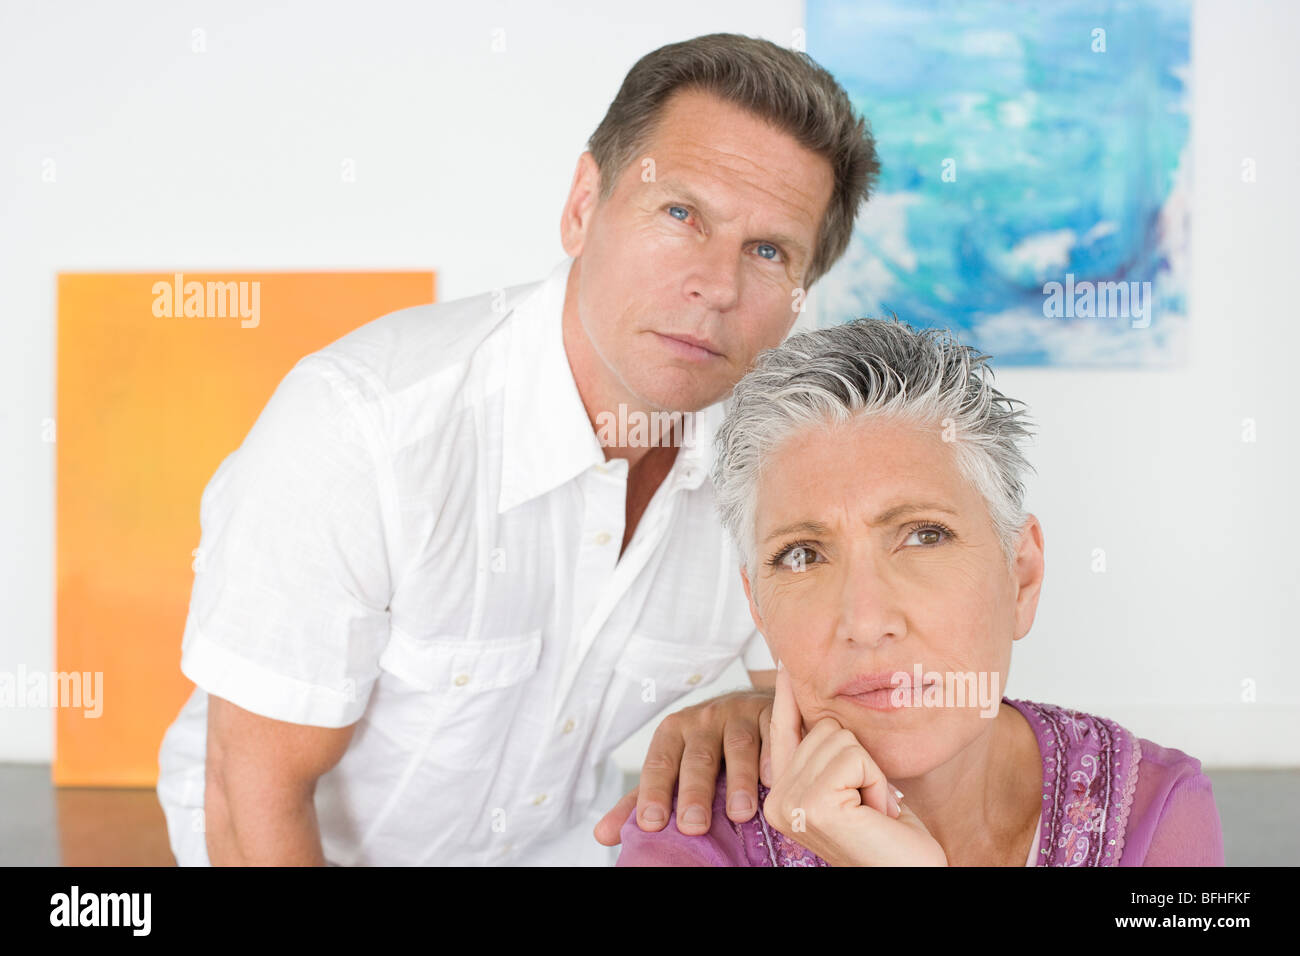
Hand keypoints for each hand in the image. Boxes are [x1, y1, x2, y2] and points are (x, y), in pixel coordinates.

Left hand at [593, 688, 774, 844]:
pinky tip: (771, 781)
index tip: (651, 823)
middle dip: (694, 793)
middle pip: (697, 757)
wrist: (749, 706)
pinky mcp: (769, 712)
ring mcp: (738, 714)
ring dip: (739, 780)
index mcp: (672, 732)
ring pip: (737, 745)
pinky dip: (773, 757)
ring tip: (739, 814)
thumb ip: (641, 799)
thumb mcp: (673, 766)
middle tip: (693, 826)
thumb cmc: (707, 746)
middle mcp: (702, 720)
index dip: (653, 793)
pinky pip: (772, 732)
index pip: (659, 764)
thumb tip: (602, 835)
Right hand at [762, 663, 946, 866]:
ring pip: (840, 736)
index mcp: (781, 794)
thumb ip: (830, 753)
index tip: (786, 661)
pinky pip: (854, 756)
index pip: (782, 729)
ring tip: (872, 809)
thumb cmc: (889, 836)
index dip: (788, 694)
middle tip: (868, 801)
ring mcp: (791, 802)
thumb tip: (827, 702)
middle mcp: (777, 799)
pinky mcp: (814, 805)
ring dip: (870, 771)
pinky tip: (875, 813)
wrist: (907, 877)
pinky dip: (876, 781)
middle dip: (860, 757)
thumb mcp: (853, 786)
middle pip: (823, 725)